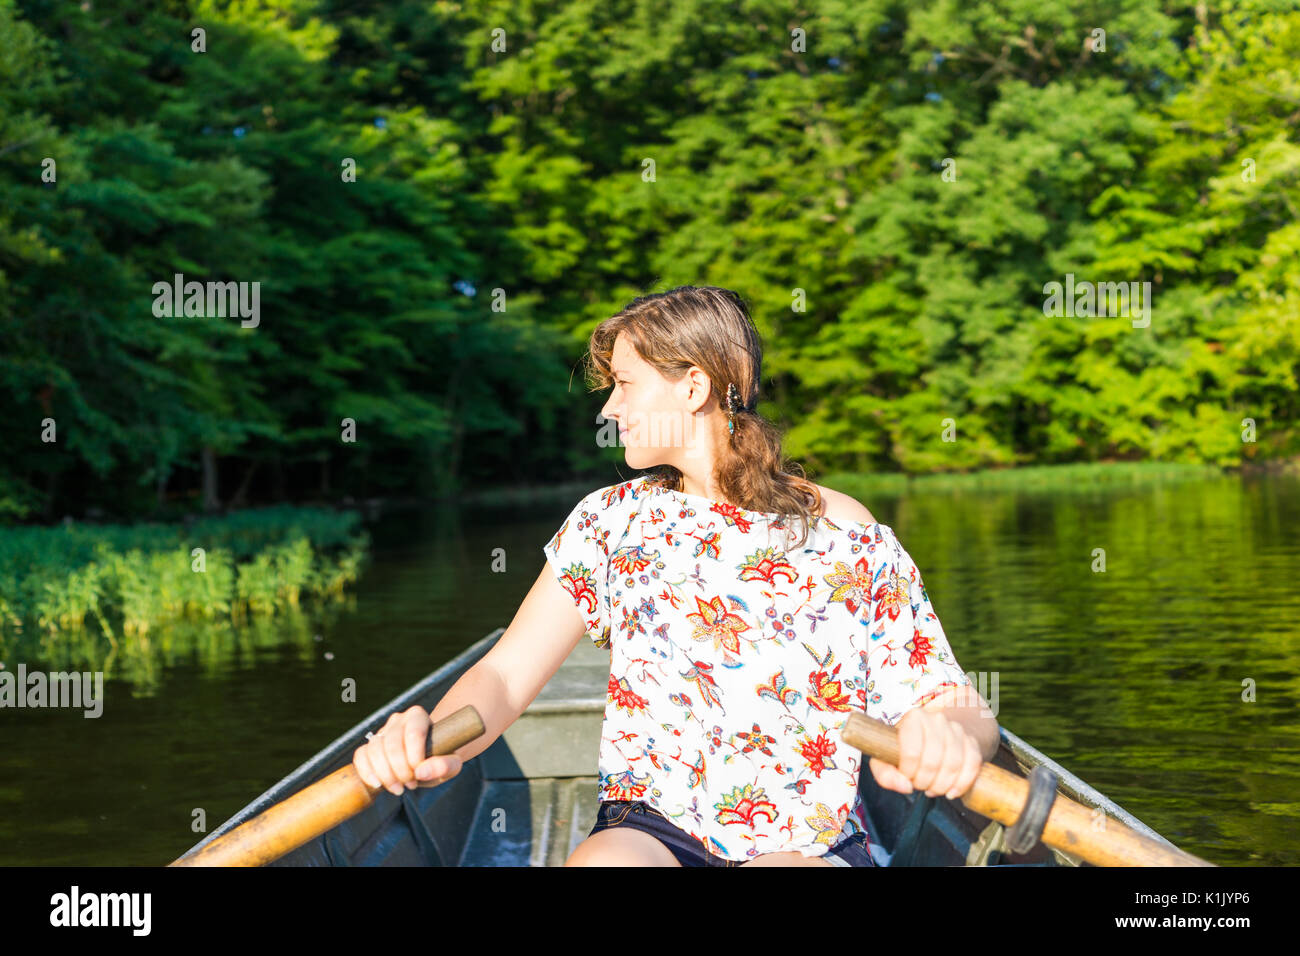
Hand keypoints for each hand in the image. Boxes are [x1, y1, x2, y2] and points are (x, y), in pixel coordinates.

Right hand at [351, 705, 463, 795]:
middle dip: (400, 770)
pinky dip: (366, 772)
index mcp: (418, 716)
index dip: (414, 757)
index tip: (419, 774)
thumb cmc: (441, 758)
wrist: (428, 759)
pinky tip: (378, 784)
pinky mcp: (369, 746)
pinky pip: (360, 756)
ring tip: (399, 788)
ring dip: (385, 775)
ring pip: (374, 750)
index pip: (412, 733)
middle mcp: (397, 720)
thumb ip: (445, 765)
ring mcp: (381, 732)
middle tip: (411, 784)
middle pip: (392, 744)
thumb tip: (421, 772)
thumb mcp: (452, 764)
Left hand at [868, 708, 982, 800]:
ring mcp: (957, 730)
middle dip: (925, 782)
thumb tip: (905, 787)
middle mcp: (937, 719)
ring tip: (932, 789)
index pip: (912, 752)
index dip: (908, 773)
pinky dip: (962, 784)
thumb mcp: (886, 756)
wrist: (933, 733)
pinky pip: (972, 766)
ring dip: (942, 786)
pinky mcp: (971, 742)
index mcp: (914, 718)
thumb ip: (885, 774)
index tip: (906, 777)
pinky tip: (951, 792)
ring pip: (954, 765)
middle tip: (919, 786)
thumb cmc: (905, 747)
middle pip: (933, 761)